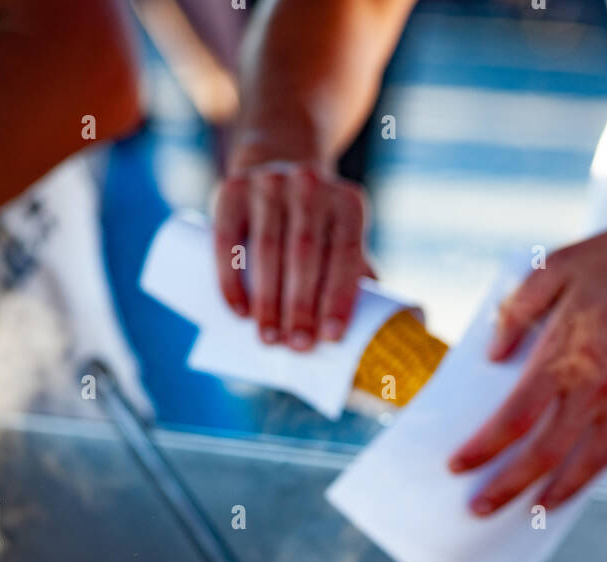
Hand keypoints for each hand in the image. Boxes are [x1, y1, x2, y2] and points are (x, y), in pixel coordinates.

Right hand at [214, 159, 373, 349]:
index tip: (331, 338)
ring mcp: (269, 183)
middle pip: (305, 254)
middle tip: (298, 346)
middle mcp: (310, 185)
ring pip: (267, 249)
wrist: (275, 170)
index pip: (346, 254)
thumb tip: (378, 334)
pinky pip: (228, 239)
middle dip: (301, 306)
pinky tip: (239, 311)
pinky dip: (231, 279)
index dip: (339, 297)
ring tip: (269, 339)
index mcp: (347, 203)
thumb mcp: (341, 238)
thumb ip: (357, 275)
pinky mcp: (232, 189)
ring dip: (268, 301)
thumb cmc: (317, 227)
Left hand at [449, 214, 606, 513]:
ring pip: (591, 464)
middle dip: (508, 488)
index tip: (458, 466)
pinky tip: (590, 474)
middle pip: (545, 455)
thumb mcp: (561, 264)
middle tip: (481, 509)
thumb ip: (519, 308)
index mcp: (566, 355)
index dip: (483, 449)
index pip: (513, 418)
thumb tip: (493, 352)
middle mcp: (599, 388)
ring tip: (536, 509)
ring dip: (559, 492)